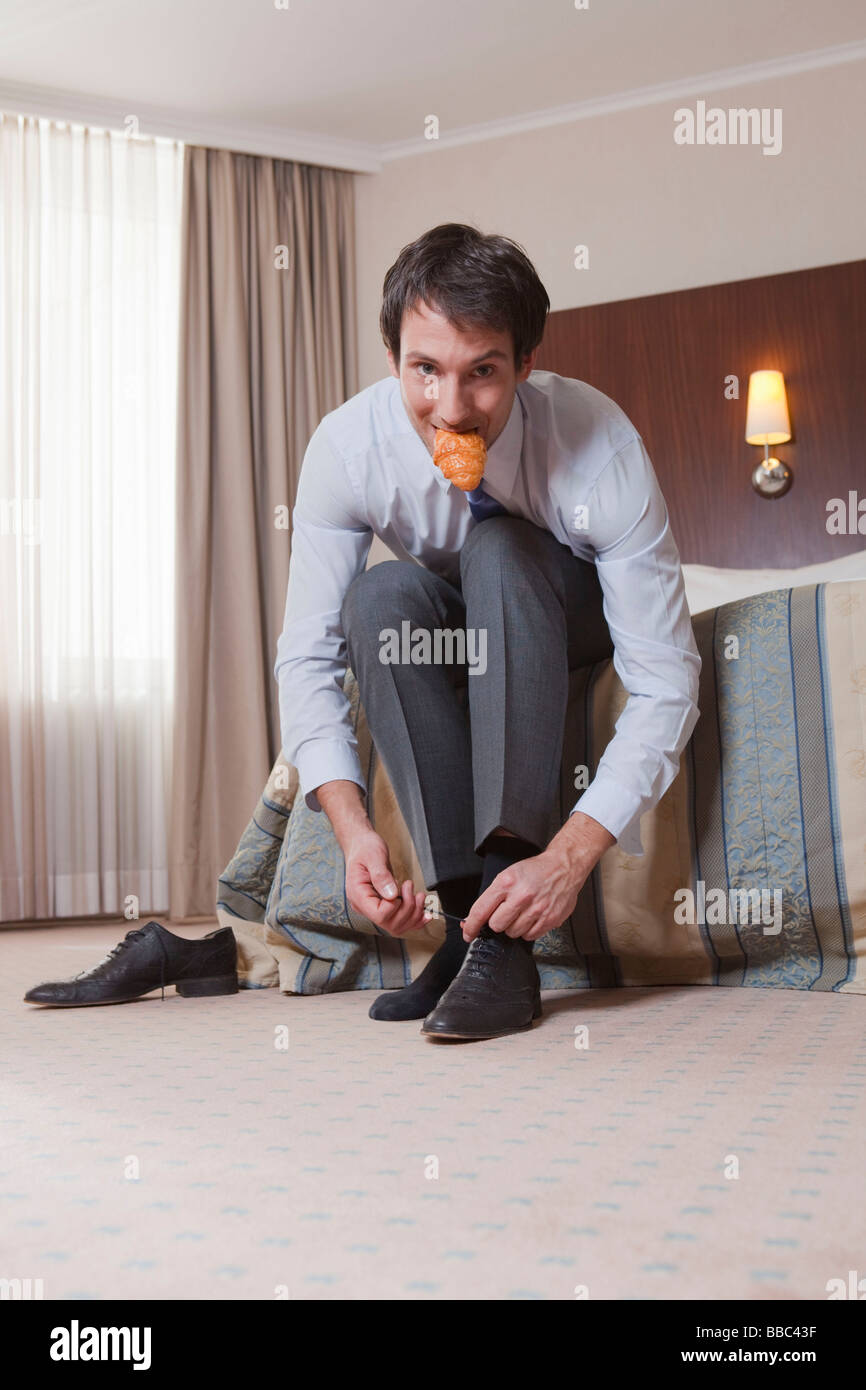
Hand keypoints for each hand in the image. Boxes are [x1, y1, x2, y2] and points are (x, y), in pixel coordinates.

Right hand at [344, 829, 429, 937]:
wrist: (361, 845)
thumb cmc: (365, 848)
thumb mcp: (373, 856)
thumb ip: (381, 876)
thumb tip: (392, 895)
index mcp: (358, 895)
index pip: (379, 915)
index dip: (395, 906)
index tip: (401, 888)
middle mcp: (364, 906)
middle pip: (390, 924)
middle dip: (408, 909)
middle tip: (413, 889)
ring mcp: (373, 908)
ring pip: (396, 926)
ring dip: (413, 914)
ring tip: (419, 896)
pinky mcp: (383, 906)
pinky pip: (399, 921)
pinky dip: (414, 919)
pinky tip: (425, 913)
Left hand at [460, 845, 588, 942]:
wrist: (564, 867)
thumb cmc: (535, 871)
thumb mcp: (508, 875)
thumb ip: (491, 898)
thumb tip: (472, 920)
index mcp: (507, 882)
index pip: (481, 910)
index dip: (471, 926)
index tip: (468, 933)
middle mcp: (521, 896)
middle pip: (496, 925)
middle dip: (498, 922)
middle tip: (507, 912)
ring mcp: (537, 908)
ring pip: (513, 933)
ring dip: (514, 926)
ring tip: (523, 912)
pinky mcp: (550, 918)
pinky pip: (530, 936)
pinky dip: (528, 930)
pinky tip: (532, 917)